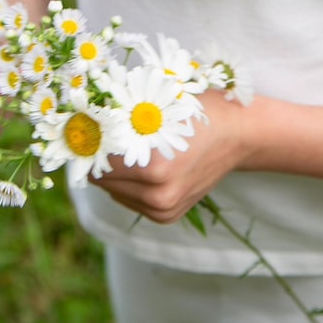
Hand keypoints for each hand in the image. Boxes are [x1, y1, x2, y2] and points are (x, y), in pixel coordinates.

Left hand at [91, 89, 247, 222]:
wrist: (238, 135)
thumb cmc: (198, 111)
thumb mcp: (159, 106)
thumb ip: (122, 117)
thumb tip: (83, 122)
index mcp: (154, 166)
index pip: (97, 159)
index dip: (91, 140)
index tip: (88, 126)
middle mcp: (158, 194)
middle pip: (101, 178)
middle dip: (99, 157)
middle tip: (104, 134)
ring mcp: (164, 209)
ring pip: (112, 191)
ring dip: (113, 171)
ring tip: (128, 146)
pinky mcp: (167, 216)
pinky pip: (129, 199)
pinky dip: (127, 182)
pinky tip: (143, 163)